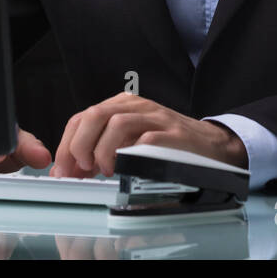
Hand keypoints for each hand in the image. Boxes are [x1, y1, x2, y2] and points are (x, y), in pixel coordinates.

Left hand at [49, 92, 247, 177]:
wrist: (212, 146)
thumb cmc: (167, 146)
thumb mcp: (128, 142)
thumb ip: (98, 152)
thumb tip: (67, 171)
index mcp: (122, 106)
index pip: (82, 118)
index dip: (67, 145)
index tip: (64, 170)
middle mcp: (137, 106)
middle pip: (95, 115)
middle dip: (80, 146)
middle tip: (83, 169)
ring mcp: (156, 118)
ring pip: (117, 123)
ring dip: (104, 151)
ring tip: (107, 170)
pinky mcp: (173, 135)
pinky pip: (147, 139)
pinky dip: (131, 154)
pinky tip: (128, 168)